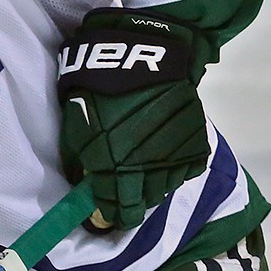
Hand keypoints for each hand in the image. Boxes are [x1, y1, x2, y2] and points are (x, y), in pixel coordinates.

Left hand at [57, 9, 211, 229]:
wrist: (145, 53)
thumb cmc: (100, 85)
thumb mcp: (76, 123)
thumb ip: (79, 161)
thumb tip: (84, 188)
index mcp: (110, 165)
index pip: (112, 209)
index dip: (107, 217)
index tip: (105, 218)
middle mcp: (144, 168)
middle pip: (140, 205)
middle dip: (130, 206)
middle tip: (125, 200)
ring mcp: (172, 157)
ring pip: (162, 190)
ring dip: (151, 188)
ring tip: (143, 175)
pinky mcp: (195, 145)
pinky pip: (183, 172)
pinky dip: (173, 170)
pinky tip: (162, 157)